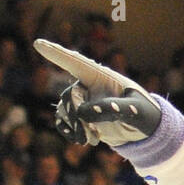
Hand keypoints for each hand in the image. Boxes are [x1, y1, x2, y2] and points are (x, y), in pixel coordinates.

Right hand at [37, 39, 160, 147]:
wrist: (145, 129)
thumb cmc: (145, 113)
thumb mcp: (137, 111)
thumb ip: (115, 109)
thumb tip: (86, 113)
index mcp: (102, 76)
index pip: (76, 62)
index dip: (57, 53)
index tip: (38, 43)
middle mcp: (88, 85)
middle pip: (69, 95)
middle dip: (76, 115)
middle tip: (93, 133)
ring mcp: (83, 101)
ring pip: (65, 110)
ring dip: (75, 126)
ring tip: (93, 138)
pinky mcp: (82, 116)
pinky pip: (65, 121)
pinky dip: (70, 131)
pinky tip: (84, 140)